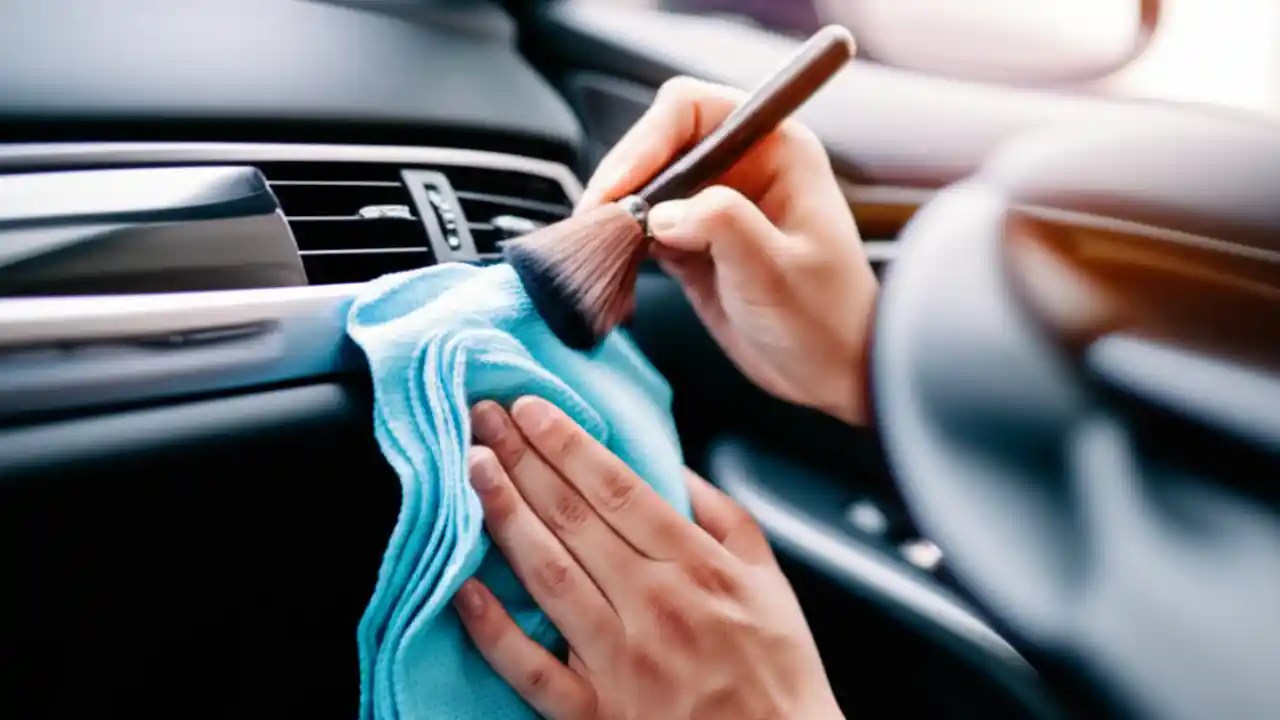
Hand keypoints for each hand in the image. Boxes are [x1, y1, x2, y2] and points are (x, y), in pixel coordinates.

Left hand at [456, 398, 843, 719]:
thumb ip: (725, 517)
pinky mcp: (596, 714)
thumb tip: (675, 468)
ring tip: (472, 471)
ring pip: (548, 575)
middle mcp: (654, 606)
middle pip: (574, 518)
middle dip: (523, 461)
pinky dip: (494, 630)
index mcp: (697, 568)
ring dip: (504, 516)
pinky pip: (532, 669)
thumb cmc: (776, 674)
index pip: (617, 489)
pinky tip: (463, 587)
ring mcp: (620, 661)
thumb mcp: (772, 581)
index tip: (531, 410)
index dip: (568, 444)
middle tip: (483, 419)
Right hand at [579, 77, 876, 424]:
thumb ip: (722, 226)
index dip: (647, 141)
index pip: (691, 111)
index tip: (620, 188)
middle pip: (658, 146)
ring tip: (596, 245)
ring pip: (644, 188)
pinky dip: (621, 245)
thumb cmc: (826, 318)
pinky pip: (643, 229)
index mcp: (774, 149)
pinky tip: (612, 266)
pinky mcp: (693, 244)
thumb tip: (662, 212)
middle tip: (596, 222)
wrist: (835, 373)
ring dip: (616, 213)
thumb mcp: (775, 270)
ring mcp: (714, 205)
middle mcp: (741, 167)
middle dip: (622, 179)